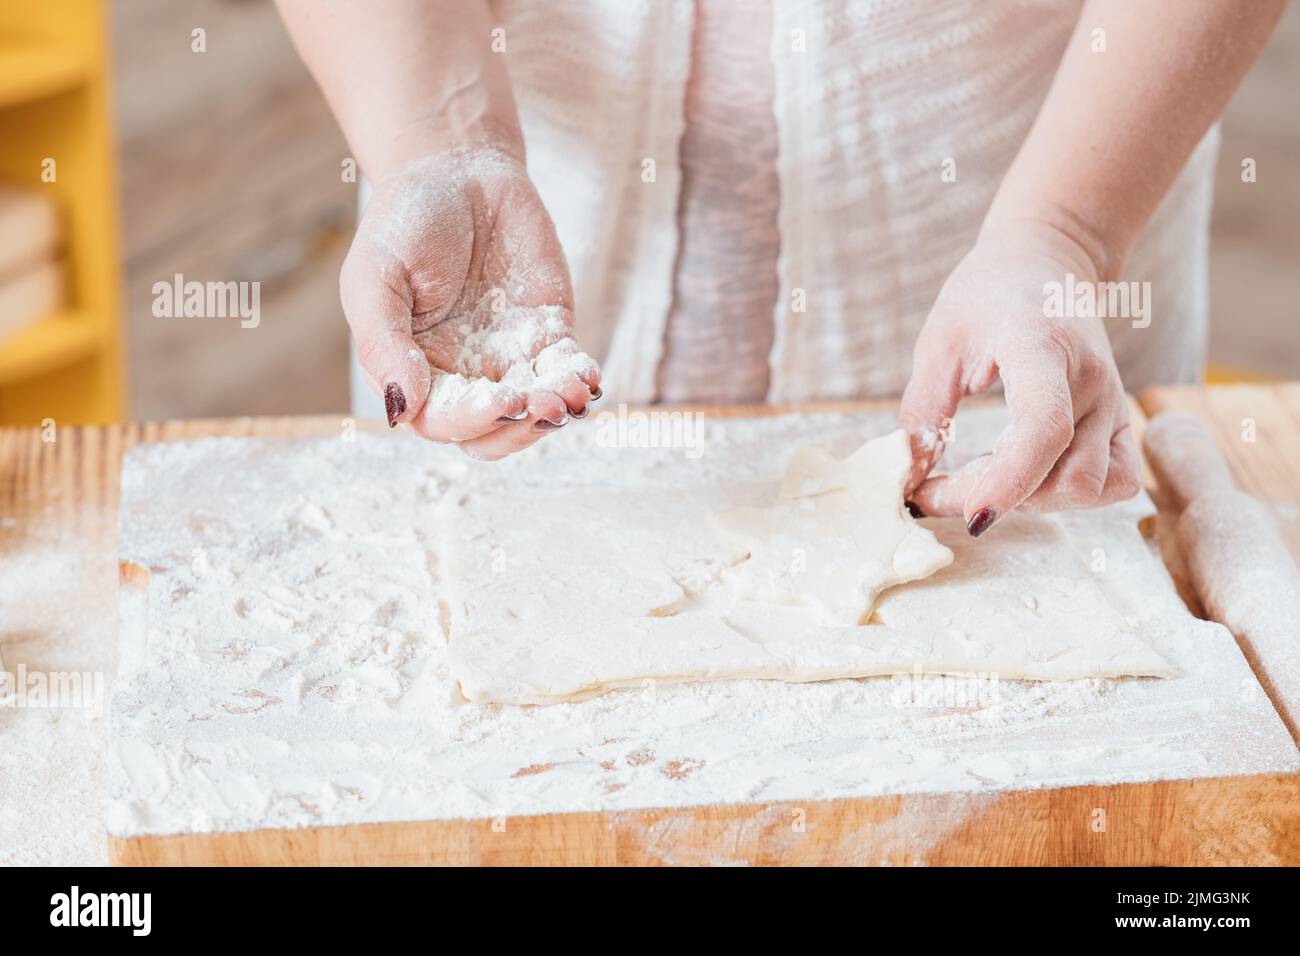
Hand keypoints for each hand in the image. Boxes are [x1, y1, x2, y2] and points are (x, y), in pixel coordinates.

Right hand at [341, 146, 600, 459]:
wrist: (456, 170)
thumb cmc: (404, 222)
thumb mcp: (375, 276)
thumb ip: (382, 343)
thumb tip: (400, 411)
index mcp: (414, 371)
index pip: (442, 420)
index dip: (472, 421)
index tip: (501, 400)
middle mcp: (462, 376)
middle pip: (491, 433)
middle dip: (519, 429)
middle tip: (540, 405)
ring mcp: (508, 359)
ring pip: (533, 413)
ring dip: (554, 414)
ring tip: (571, 395)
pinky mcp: (546, 335)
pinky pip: (565, 374)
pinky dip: (578, 383)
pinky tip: (587, 377)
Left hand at [898, 220, 1140, 534]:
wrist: (1046, 260)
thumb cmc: (986, 295)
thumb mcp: (939, 343)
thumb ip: (924, 412)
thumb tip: (909, 476)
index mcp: (1043, 349)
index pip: (1044, 427)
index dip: (1008, 481)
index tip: (965, 512)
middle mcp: (1092, 381)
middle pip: (1069, 474)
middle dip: (1003, 498)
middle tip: (942, 489)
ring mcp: (1114, 402)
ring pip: (1096, 487)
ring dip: (1038, 501)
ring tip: (986, 479)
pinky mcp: (1120, 419)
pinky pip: (1117, 481)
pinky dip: (1073, 495)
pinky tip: (1027, 478)